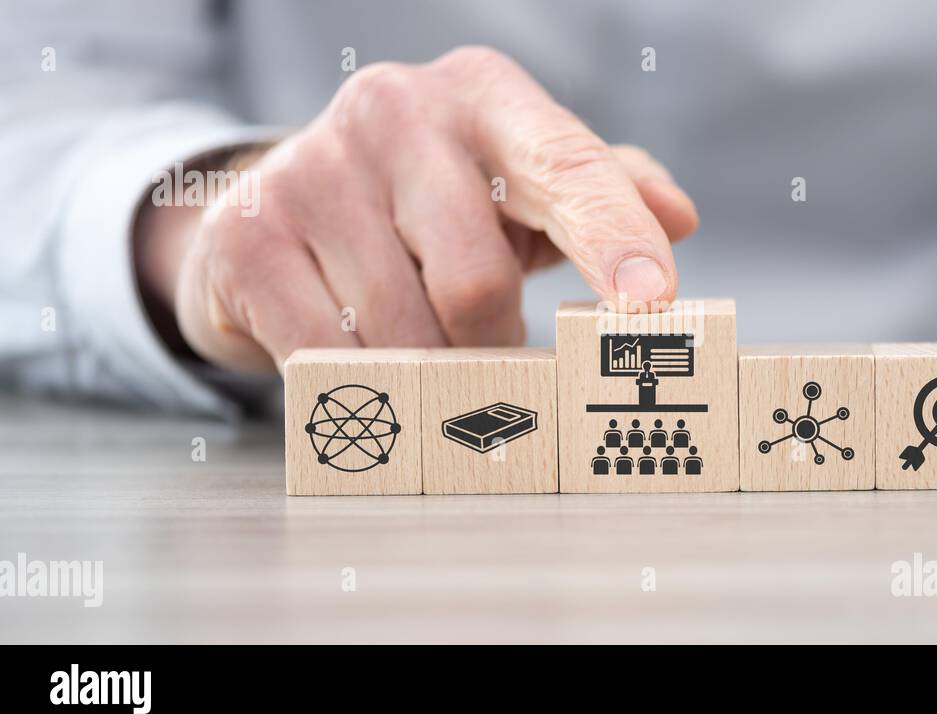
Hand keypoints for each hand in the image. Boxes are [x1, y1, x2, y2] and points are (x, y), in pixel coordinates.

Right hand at [135, 47, 696, 371]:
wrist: (284, 202)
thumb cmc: (435, 202)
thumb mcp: (521, 185)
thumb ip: (604, 193)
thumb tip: (678, 215)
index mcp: (484, 97)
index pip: (566, 166)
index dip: (614, 237)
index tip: (654, 303)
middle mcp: (393, 111)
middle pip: (477, 282)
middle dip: (491, 345)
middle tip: (483, 347)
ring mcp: (310, 169)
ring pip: (405, 333)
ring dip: (426, 368)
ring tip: (414, 339)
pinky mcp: (246, 236)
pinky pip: (330, 356)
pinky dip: (360, 379)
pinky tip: (356, 347)